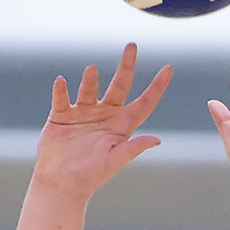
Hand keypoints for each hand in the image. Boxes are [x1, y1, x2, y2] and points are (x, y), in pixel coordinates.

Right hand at [31, 44, 173, 202]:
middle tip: (132, 46)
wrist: (61, 184)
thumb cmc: (91, 176)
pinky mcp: (61, 116)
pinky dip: (62, 90)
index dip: (157, 86)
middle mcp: (105, 115)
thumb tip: (157, 139)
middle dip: (126, 66)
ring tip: (92, 71)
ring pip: (89, 89)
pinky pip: (62, 98)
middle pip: (119, 85)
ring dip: (91, 80)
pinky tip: (62, 82)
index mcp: (122, 125)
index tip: (169, 68)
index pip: (144, 102)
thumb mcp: (115, 161)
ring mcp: (83, 113)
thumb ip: (133, 148)